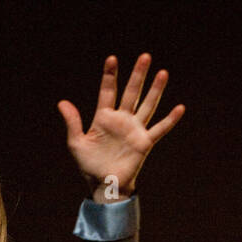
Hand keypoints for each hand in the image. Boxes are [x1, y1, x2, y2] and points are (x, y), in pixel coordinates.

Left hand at [56, 53, 184, 197]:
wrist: (104, 184)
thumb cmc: (89, 165)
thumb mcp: (76, 143)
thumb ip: (72, 122)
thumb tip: (62, 102)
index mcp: (104, 117)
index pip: (108, 91)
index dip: (110, 75)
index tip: (112, 59)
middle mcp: (122, 119)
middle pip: (131, 92)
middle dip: (138, 75)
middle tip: (145, 57)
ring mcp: (134, 129)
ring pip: (147, 105)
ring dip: (155, 90)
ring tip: (163, 73)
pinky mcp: (144, 142)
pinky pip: (160, 129)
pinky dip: (170, 120)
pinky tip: (179, 108)